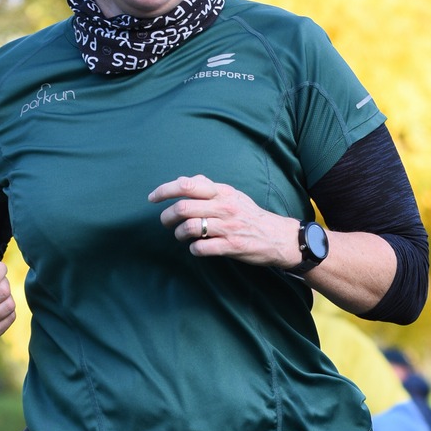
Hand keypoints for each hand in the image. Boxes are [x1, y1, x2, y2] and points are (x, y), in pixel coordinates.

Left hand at [150, 174, 299, 266]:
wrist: (277, 237)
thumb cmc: (250, 215)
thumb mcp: (233, 195)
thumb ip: (209, 188)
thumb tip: (187, 180)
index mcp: (222, 192)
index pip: (187, 185)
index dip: (165, 190)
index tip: (153, 198)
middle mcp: (224, 206)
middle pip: (183, 208)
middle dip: (167, 217)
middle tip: (165, 223)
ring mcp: (228, 227)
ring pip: (189, 228)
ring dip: (178, 234)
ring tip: (180, 236)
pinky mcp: (231, 246)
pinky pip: (201, 248)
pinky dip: (193, 249)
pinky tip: (196, 248)